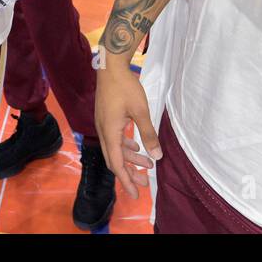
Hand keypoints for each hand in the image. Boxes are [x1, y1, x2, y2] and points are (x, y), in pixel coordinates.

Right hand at [96, 61, 160, 198]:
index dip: (127, 180)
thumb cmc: (125, 87)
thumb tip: (157, 156)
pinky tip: (136, 147)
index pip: (117, 164)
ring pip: (116, 149)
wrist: (110, 67)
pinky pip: (115, 139)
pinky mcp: (106, 118)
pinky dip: (125, 146)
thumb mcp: (140, 111)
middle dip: (130, 173)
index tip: (136, 194)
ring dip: (130, 159)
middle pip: (115, 160)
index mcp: (110, 133)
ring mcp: (104, 125)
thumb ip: (148, 134)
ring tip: (148, 164)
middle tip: (145, 183)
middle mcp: (104, 132)